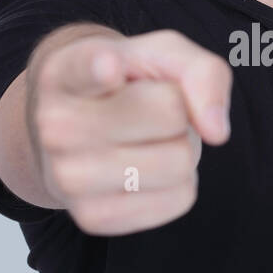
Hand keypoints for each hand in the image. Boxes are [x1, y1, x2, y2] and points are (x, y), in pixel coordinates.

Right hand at [27, 27, 231, 235]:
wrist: (79, 128)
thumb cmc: (126, 83)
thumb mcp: (162, 55)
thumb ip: (201, 72)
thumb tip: (216, 131)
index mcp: (67, 70)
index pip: (84, 69)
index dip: (100, 67)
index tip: (109, 65)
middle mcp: (55, 124)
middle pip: (169, 114)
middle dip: (179, 111)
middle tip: (148, 110)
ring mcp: (67, 176)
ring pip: (179, 163)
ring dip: (180, 148)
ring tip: (146, 138)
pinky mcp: (92, 217)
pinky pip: (179, 199)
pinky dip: (178, 183)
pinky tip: (143, 168)